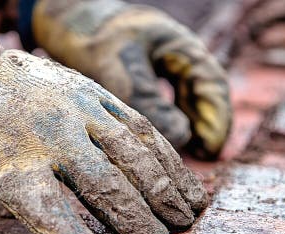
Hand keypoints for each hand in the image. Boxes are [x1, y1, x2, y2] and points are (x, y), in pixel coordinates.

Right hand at [0, 21, 206, 233]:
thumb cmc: (7, 92)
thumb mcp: (63, 88)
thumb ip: (94, 115)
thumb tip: (132, 157)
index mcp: (91, 98)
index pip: (145, 136)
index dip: (174, 171)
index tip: (193, 199)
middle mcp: (75, 116)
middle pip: (133, 161)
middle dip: (163, 197)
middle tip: (182, 226)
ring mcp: (43, 141)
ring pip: (102, 183)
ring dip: (132, 217)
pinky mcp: (8, 166)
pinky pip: (44, 205)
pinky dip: (67, 232)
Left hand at [31, 0, 231, 157]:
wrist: (67, 23)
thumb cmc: (93, 38)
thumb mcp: (120, 69)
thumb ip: (149, 101)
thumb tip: (182, 137)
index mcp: (180, 47)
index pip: (213, 85)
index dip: (217, 120)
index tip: (211, 148)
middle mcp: (178, 57)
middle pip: (204, 96)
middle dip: (208, 128)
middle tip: (205, 159)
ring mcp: (163, 68)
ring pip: (187, 102)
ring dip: (191, 128)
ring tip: (190, 156)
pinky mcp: (146, 81)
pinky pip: (167, 105)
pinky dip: (170, 125)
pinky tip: (164, 145)